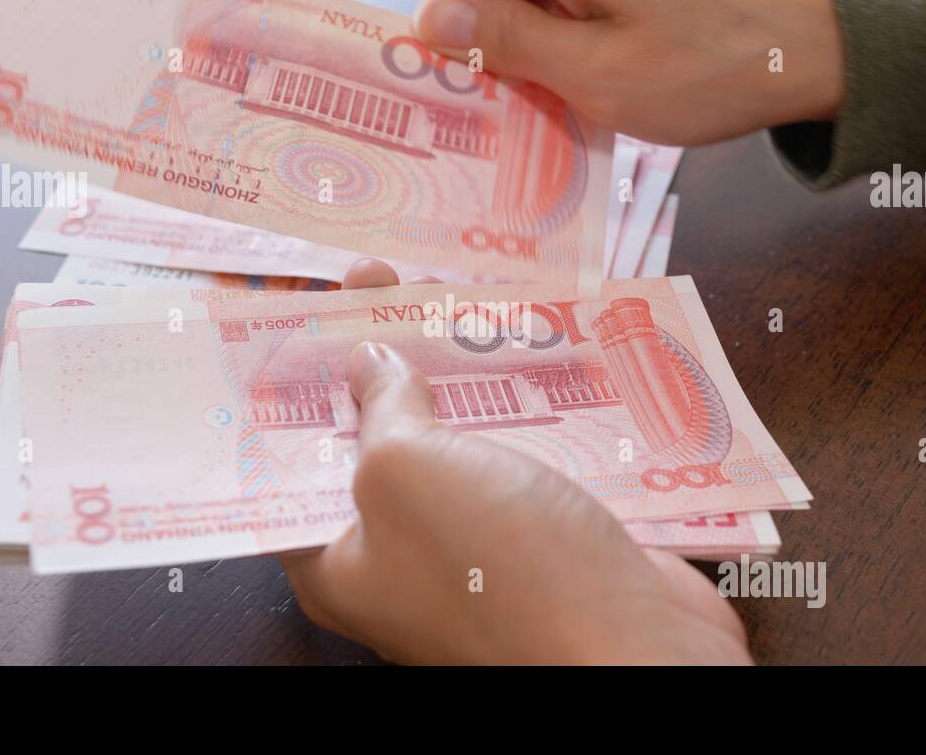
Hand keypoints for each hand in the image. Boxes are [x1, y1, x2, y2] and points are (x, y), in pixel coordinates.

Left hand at [279, 259, 751, 663]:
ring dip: (452, 372)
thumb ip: (380, 409)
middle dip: (377, 359)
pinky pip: (515, 454)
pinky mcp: (540, 534)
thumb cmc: (500, 570)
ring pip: (452, 442)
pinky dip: (515, 403)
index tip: (298, 316)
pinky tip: (518, 343)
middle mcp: (399, 559)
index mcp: (338, 563)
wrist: (636, 644)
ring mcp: (476, 548)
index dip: (290, 386)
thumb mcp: (407, 472)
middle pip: (372, 442)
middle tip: (381, 279)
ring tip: (448, 292)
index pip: (288, 463)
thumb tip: (369, 363)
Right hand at [414, 0, 843, 145]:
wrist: (803, 55)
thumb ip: (506, 42)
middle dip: (483, 38)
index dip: (446, 25)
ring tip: (547, 98)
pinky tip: (574, 84)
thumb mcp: (594, 73)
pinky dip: (555, 44)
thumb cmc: (705, 69)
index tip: (463, 80)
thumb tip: (427, 19)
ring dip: (520, 47)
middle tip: (508, 101)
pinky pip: (559, 7)